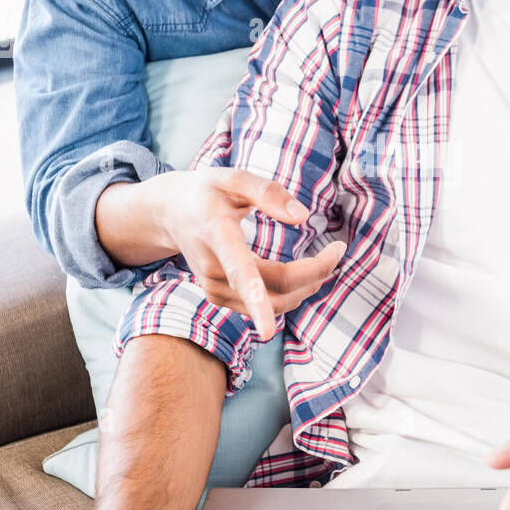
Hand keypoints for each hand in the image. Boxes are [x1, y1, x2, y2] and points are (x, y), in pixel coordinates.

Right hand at [146, 167, 345, 337]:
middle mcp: (213, 269)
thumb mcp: (233, 178)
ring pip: (275, 302)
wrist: (171, 213)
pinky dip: (291, 292)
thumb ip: (268, 193)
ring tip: (325, 259)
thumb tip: (303, 217)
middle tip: (338, 249)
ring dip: (306, 286)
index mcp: (216, 235)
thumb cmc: (206, 192)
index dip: (255, 302)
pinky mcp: (220, 297)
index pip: (240, 272)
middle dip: (314, 274)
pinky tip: (303, 275)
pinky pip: (266, 304)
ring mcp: (215, 288)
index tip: (266, 330)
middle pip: (274, 288)